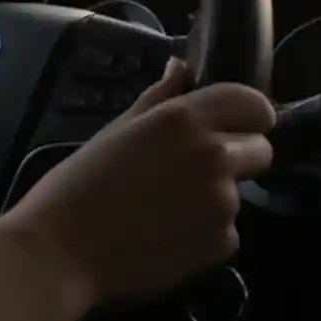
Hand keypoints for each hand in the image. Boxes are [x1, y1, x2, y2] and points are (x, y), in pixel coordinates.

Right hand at [0, 58, 275, 307]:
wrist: (59, 253)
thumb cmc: (76, 186)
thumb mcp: (115, 131)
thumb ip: (158, 98)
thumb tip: (181, 68)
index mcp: (184, 120)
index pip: (255, 105)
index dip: (246, 117)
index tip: (229, 128)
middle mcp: (214, 156)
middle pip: (261, 149)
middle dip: (236, 158)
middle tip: (189, 174)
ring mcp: (223, 204)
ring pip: (238, 194)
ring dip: (213, 200)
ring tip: (163, 212)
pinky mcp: (221, 246)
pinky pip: (227, 233)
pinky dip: (204, 235)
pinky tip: (165, 238)